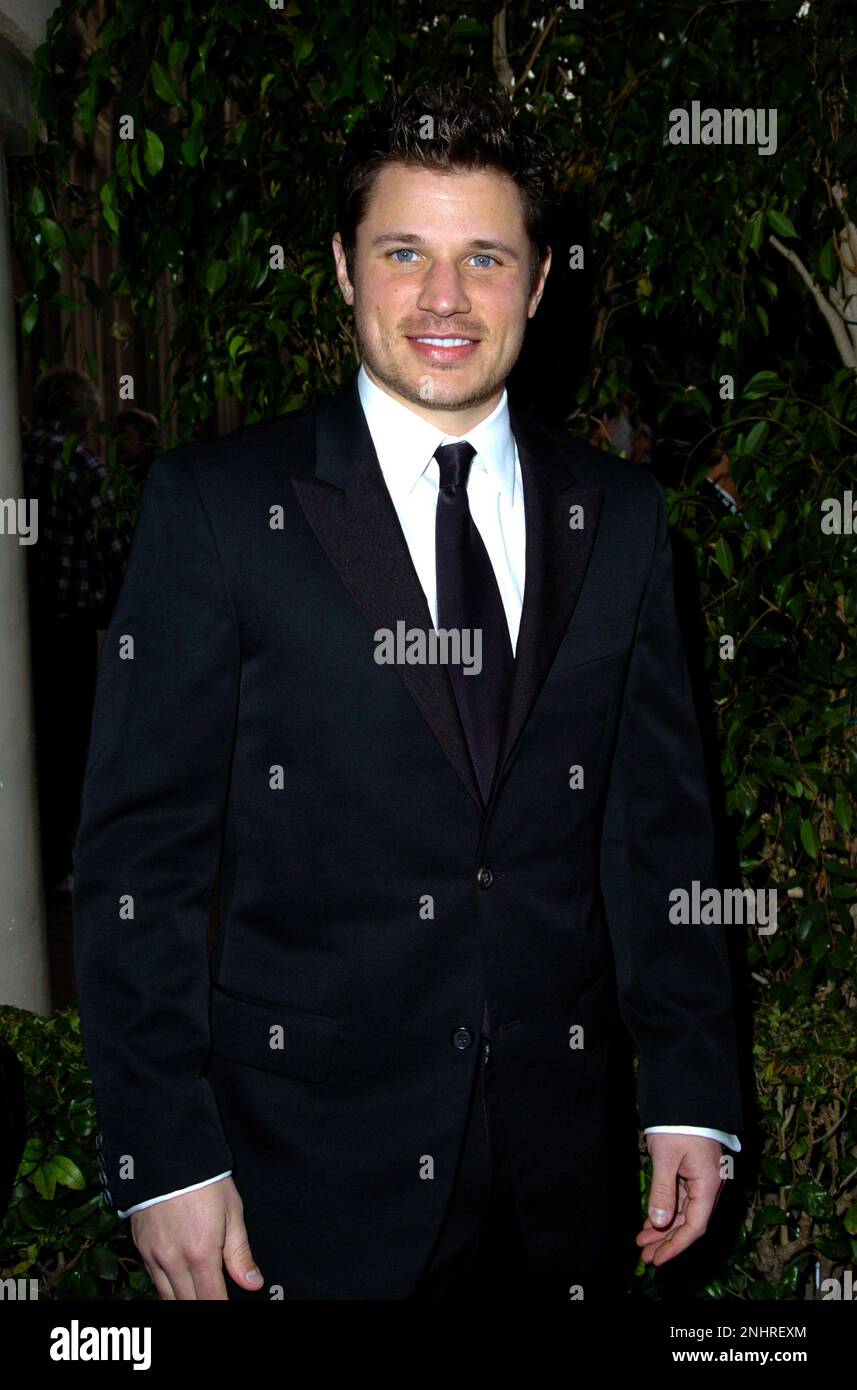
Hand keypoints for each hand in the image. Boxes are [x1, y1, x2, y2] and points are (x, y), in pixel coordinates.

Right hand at [130, 1176, 263, 1298]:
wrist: (167, 1156)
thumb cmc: (205, 1181)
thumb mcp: (232, 1213)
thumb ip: (240, 1254)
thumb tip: (253, 1284)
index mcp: (200, 1253)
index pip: (211, 1300)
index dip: (221, 1308)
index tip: (228, 1307)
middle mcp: (173, 1261)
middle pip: (188, 1303)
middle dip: (203, 1304)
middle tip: (214, 1296)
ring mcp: (153, 1256)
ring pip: (167, 1297)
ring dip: (184, 1299)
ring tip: (198, 1293)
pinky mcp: (141, 1248)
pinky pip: (153, 1280)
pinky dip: (167, 1287)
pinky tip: (179, 1282)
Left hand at [635, 1133, 724, 1265]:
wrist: (688, 1097)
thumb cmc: (680, 1124)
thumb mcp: (666, 1157)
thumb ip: (663, 1190)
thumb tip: (658, 1221)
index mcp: (708, 1185)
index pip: (695, 1226)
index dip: (676, 1245)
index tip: (658, 1259)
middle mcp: (709, 1186)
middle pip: (690, 1222)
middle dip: (667, 1241)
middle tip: (645, 1257)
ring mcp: (701, 1179)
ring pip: (684, 1212)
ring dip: (664, 1228)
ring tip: (643, 1243)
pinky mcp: (693, 1172)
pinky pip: (681, 1199)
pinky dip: (666, 1211)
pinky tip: (651, 1222)